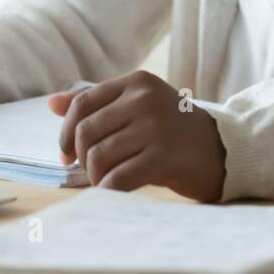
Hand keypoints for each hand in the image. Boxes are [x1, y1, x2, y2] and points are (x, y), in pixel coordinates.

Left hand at [48, 70, 226, 202]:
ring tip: (106, 181)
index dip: (66, 132)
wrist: (223, 151)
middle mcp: (145, 99)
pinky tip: (115, 191)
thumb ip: (98, 103)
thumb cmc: (173, 130)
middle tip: (91, 171)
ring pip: (98, 156)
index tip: (67, 155)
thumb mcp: (139, 106)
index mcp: (137, 83)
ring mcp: (155, 127)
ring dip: (95, 176)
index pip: (82, 103)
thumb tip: (51, 104)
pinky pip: (117, 178)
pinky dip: (109, 190)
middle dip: (80, 157)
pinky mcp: (163, 157)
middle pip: (86, 131)